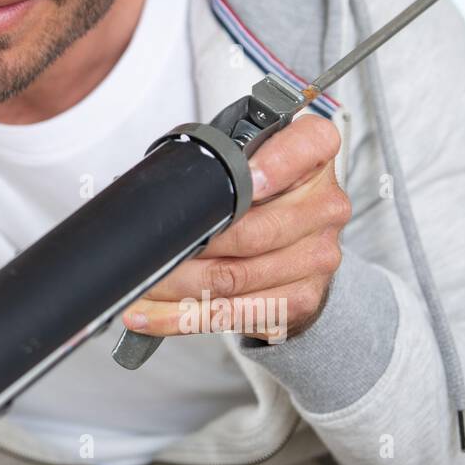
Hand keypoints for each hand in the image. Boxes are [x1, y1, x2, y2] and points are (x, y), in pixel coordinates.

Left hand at [121, 113, 351, 343]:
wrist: (297, 245)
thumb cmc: (263, 194)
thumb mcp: (249, 160)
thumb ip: (224, 161)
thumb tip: (164, 187)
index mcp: (315, 157)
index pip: (306, 148)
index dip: (272, 166)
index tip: (238, 181)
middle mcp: (324, 206)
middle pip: (251, 232)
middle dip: (190, 245)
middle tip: (148, 250)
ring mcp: (317, 256)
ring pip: (234, 278)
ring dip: (176, 286)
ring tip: (140, 285)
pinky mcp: (302, 298)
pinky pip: (233, 313)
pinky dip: (184, 317)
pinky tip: (153, 316)